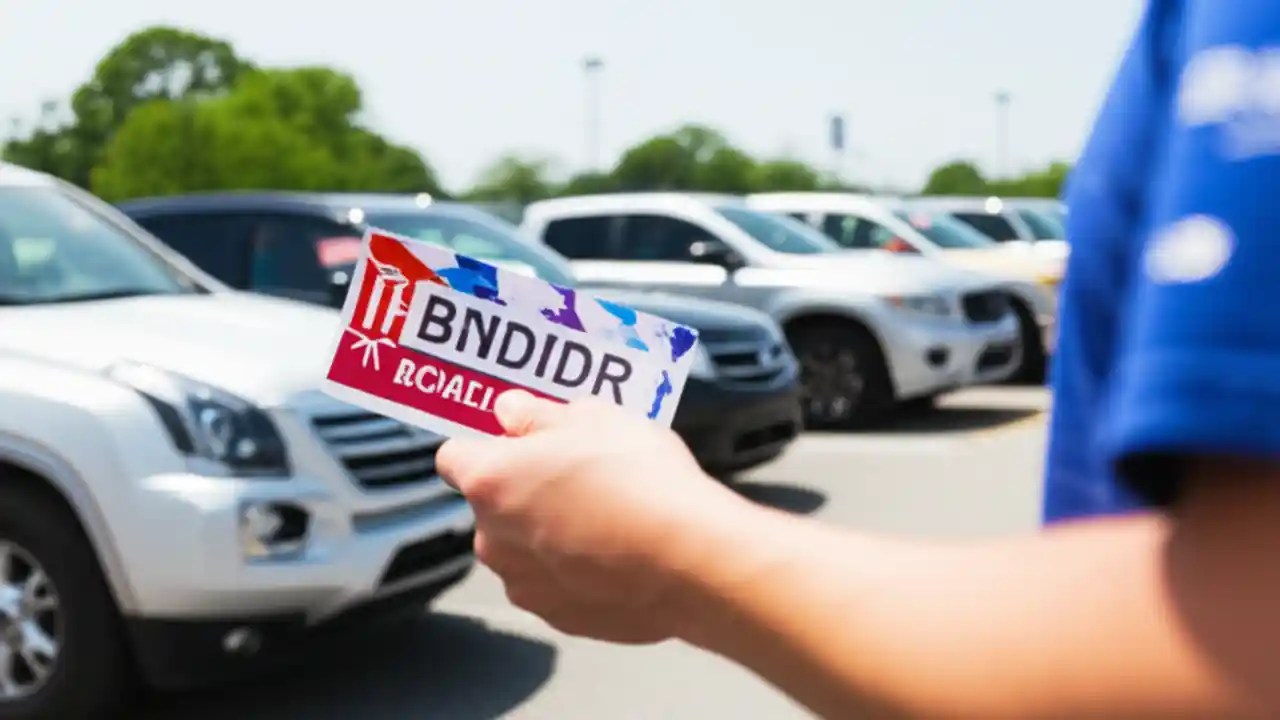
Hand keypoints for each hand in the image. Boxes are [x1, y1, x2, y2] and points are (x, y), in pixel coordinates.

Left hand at [437, 390, 758, 643]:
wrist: (691, 561)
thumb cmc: (642, 480)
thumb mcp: (595, 418)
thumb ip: (539, 415)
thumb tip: (510, 412)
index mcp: (490, 481)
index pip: (453, 456)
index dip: (485, 444)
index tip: (517, 437)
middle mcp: (492, 538)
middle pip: (492, 505)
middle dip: (523, 489)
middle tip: (577, 472)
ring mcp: (524, 584)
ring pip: (523, 548)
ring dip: (548, 533)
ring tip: (608, 516)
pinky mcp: (559, 617)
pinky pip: (556, 584)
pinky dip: (577, 570)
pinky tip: (620, 554)